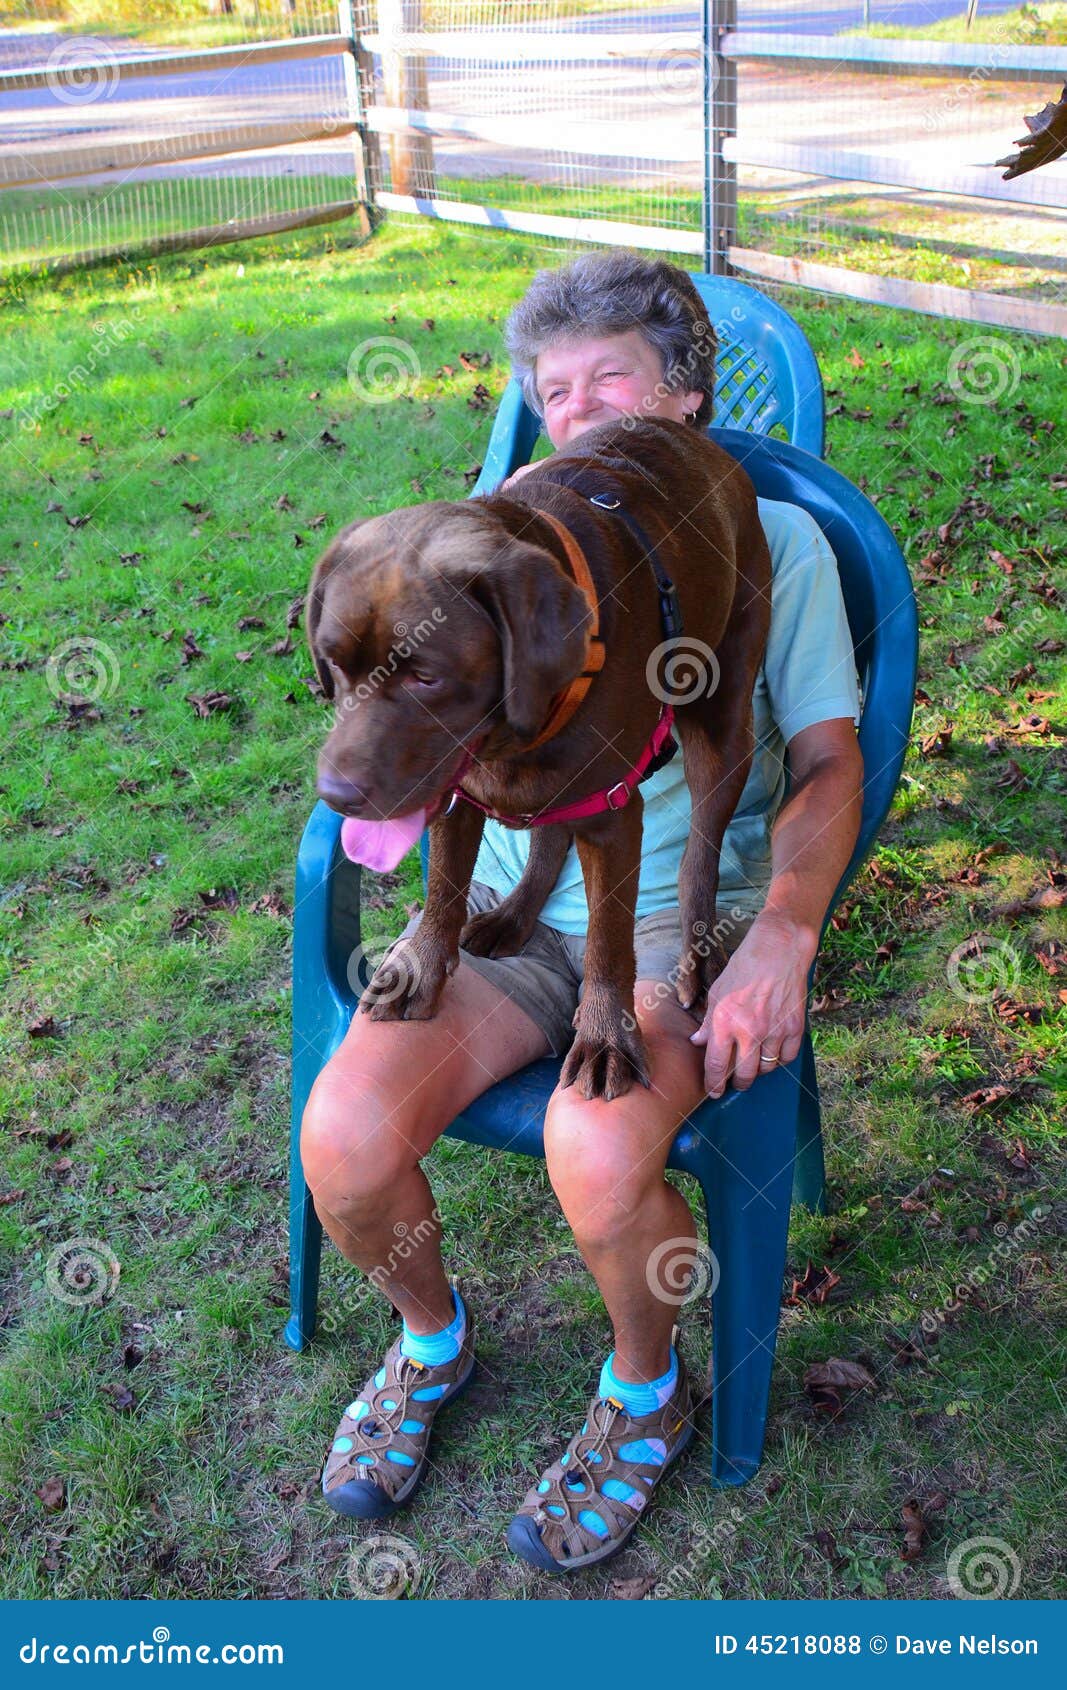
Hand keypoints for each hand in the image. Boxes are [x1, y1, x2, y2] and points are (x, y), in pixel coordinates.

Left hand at [688, 910, 815, 1097]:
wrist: (778, 951)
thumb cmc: (744, 968)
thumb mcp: (717, 992)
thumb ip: (708, 1022)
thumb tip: (698, 1043)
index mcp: (725, 1023)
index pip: (717, 1066)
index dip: (714, 1084)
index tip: (714, 1092)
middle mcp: (750, 1031)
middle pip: (744, 1075)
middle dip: (738, 1084)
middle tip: (735, 1083)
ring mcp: (775, 1031)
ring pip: (766, 1068)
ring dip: (759, 1071)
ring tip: (754, 1065)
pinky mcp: (795, 1028)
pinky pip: (787, 1057)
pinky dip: (779, 1060)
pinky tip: (773, 1053)